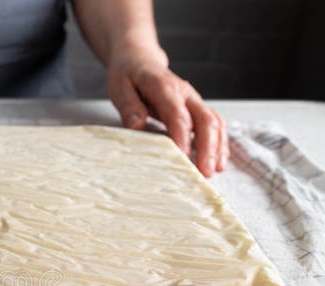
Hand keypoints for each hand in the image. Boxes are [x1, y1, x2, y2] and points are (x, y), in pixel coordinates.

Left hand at [106, 48, 228, 177]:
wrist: (139, 59)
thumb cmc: (128, 75)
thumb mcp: (119, 87)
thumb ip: (128, 105)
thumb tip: (136, 124)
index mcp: (164, 87)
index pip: (178, 115)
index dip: (182, 137)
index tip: (183, 159)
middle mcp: (185, 93)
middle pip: (205, 120)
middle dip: (207, 148)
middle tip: (205, 173)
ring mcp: (193, 100)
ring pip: (214, 122)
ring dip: (217, 147)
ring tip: (214, 171)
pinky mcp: (196, 107)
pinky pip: (214, 124)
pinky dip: (219, 142)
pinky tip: (218, 161)